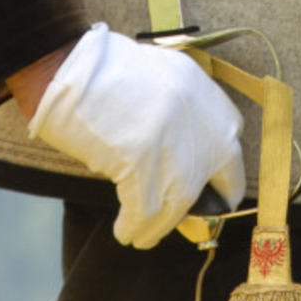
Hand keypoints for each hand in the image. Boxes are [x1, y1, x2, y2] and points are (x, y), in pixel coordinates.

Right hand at [28, 23, 245, 247]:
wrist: (71, 68)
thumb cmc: (106, 72)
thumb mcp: (163, 79)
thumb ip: (182, 111)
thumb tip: (186, 154)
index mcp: (205, 95)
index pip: (230, 146)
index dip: (217, 174)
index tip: (207, 190)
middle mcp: (198, 120)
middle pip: (214, 179)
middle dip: (199, 204)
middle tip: (182, 217)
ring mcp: (173, 144)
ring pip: (177, 204)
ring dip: (160, 226)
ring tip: (142, 233)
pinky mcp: (143, 165)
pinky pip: (145, 212)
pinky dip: (134, 227)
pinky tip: (125, 231)